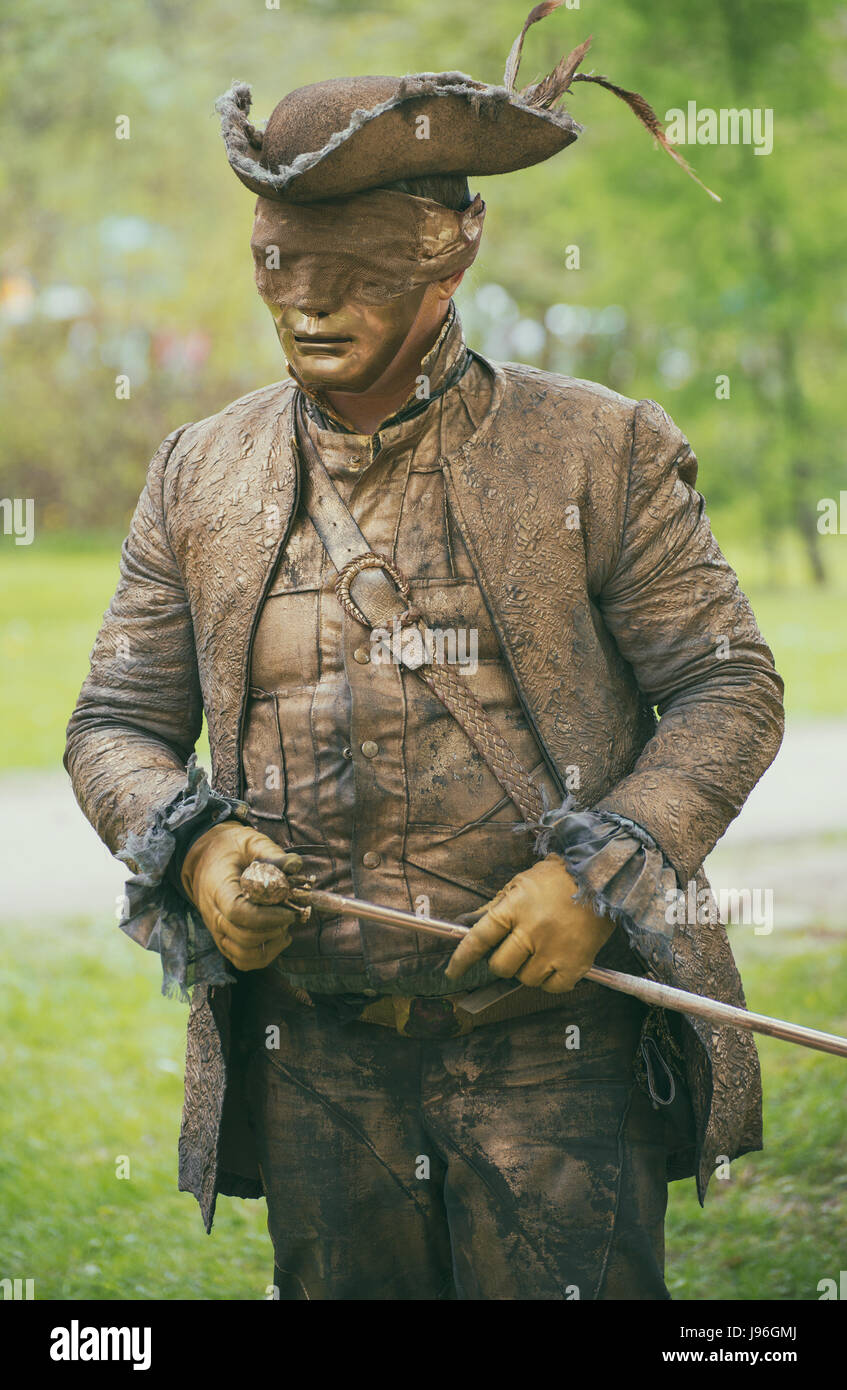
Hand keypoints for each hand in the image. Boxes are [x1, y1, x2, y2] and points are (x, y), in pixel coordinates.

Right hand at [180, 822, 297, 971]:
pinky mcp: (224, 940)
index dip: (268, 917)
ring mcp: (217, 931)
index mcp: (218, 889)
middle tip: (292, 914)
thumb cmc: (229, 849)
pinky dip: (264, 956)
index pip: (239, 913)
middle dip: (274, 930)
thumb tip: (296, 865)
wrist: (205, 860)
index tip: (289, 910)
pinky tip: (278, 936)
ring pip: (244, 955)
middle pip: (244, 937)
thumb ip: (272, 852)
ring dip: (271, 945)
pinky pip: (243, 960)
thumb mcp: (250, 842)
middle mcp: (213, 915)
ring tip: (285, 926)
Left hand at [444, 853, 614, 992]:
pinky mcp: (576, 964)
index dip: (461, 958)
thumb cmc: (559, 878)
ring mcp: (554, 950)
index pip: (479, 938)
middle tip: (512, 951)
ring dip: (527, 970)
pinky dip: (550, 980)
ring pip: (525, 979)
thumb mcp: (521, 883)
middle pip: (500, 966)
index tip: (452, 972)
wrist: (603, 880)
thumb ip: (495, 906)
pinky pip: (552, 987)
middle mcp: (532, 931)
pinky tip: (555, 963)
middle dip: (500, 962)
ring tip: (540, 951)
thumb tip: (466, 923)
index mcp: (515, 907)